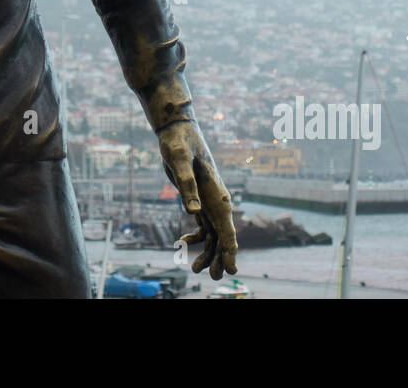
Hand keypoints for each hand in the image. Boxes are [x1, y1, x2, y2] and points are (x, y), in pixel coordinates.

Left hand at [157, 120, 237, 279]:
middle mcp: (216, 200)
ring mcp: (207, 200)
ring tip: (195, 270)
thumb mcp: (179, 159)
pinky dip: (195, 237)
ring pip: (213, 234)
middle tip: (213, 277)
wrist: (176, 130)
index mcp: (217, 194)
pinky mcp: (197, 198)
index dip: (230, 250)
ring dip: (208, 252)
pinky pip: (202, 224)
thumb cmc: (179, 141)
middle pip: (223, 236)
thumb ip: (187, 185)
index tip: (232, 269)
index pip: (227, 228)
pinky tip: (182, 241)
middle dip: (220, 258)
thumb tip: (193, 213)